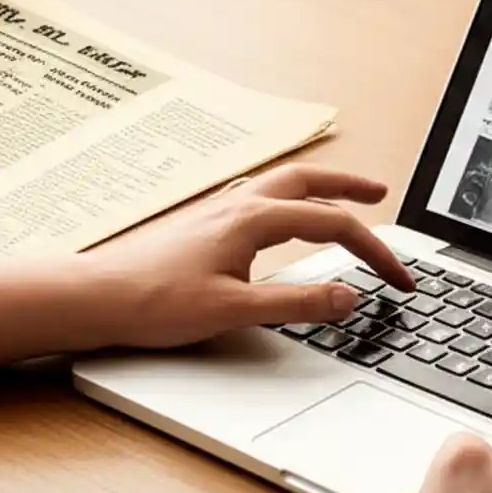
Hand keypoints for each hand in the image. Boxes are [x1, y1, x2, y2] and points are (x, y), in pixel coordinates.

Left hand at [87, 164, 415, 347]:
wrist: (92, 297)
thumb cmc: (152, 301)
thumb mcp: (236, 310)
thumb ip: (298, 303)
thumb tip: (348, 296)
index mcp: (254, 219)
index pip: (334, 225)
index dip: (376, 251)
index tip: (399, 278)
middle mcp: (238, 204)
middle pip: (311, 182)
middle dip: (351, 186)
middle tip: (381, 193)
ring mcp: (218, 210)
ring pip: (283, 186)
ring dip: (319, 187)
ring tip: (342, 197)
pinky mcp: (203, 223)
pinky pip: (260, 197)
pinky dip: (289, 199)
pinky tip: (282, 217)